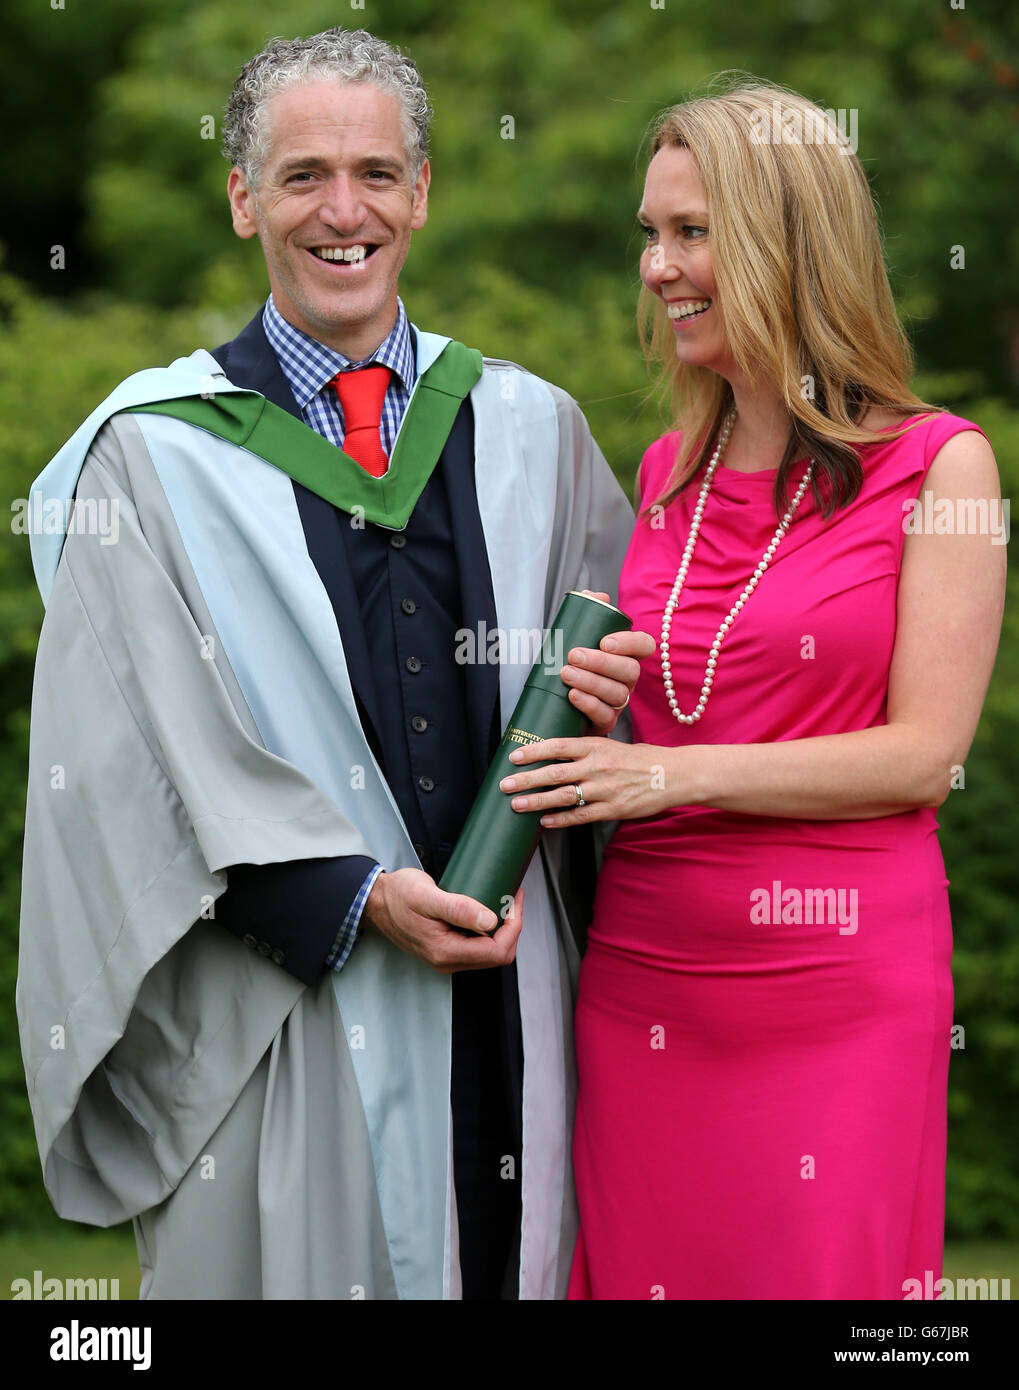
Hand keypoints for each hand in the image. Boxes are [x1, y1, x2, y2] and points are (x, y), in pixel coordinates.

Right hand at [363, 867, 523, 973]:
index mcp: (444, 951)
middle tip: (512, 900)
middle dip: (512, 928)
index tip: (514, 901)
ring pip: (489, 953)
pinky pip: (477, 947)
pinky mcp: (445, 950)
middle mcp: (447, 961)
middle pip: (497, 956)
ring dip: (503, 929)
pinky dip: (490, 931)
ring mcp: (446, 958)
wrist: (375, 901)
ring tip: (503, 902)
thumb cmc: (397, 895)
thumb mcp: (427, 895)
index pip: (496, 951)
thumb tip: (489, 921)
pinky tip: (489, 910)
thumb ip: (458, 909)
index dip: (513, 927)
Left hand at [499, 737, 677, 825]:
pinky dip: (560, 819)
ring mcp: (604, 790)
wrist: (673, 775)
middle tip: (505, 784)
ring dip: (537, 802)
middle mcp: (597, 766)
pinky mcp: (613, 809)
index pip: (558, 746)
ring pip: (563, 796)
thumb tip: (557, 754)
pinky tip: (544, 821)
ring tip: (516, 805)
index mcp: (597, 746)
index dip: (534, 752)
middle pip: (554, 773)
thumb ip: (587, 750)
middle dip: (526, 780)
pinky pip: (581, 816)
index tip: (514, 756)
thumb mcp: (613, 745)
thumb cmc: (642, 759)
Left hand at [558, 592, 654, 733]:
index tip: (605, 641)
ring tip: (566, 674)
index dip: (630, 643)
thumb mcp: (574, 635)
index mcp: (625, 655)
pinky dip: (590, 704)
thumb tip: (596, 595)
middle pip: (630, 671)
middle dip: (602, 662)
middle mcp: (627, 678)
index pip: (644, 645)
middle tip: (573, 655)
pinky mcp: (605, 721)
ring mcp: (619, 701)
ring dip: (592, 682)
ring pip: (618, 693)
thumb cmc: (568, 663)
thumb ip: (588, 612)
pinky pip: (606, 716)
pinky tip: (572, 695)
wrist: (551, 700)